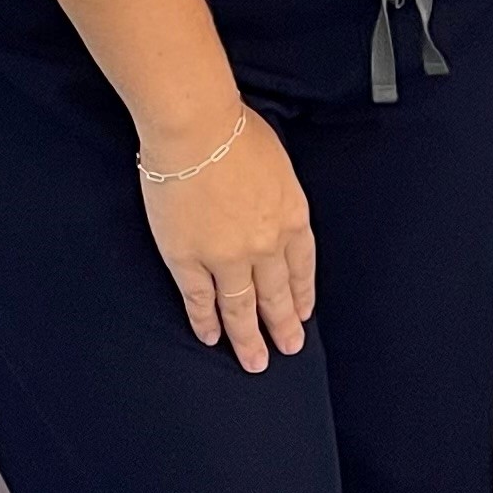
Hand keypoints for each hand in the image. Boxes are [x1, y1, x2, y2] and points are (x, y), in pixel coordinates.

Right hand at [137, 107, 316, 369]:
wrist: (198, 131)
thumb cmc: (235, 133)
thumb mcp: (278, 166)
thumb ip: (277, 195)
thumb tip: (270, 205)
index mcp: (292, 217)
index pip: (302, 266)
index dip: (302, 293)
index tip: (303, 313)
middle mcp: (266, 244)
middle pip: (277, 294)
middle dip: (283, 325)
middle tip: (288, 349)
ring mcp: (227, 257)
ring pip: (242, 308)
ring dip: (249, 338)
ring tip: (255, 361)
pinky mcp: (189, 260)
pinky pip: (200, 300)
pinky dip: (206, 321)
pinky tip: (211, 338)